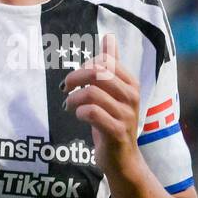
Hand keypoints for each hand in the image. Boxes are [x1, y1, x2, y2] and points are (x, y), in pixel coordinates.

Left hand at [63, 34, 141, 176]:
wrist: (123, 160)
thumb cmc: (114, 122)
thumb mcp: (114, 92)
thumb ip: (112, 65)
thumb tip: (109, 37)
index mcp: (131, 83)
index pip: (106, 61)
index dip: (85, 65)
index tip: (77, 78)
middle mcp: (131, 96)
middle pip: (98, 73)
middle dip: (75, 77)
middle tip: (65, 88)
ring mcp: (126, 114)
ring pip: (92, 93)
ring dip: (73, 98)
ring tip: (68, 105)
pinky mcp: (116, 131)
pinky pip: (92, 113)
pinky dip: (79, 112)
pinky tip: (78, 116)